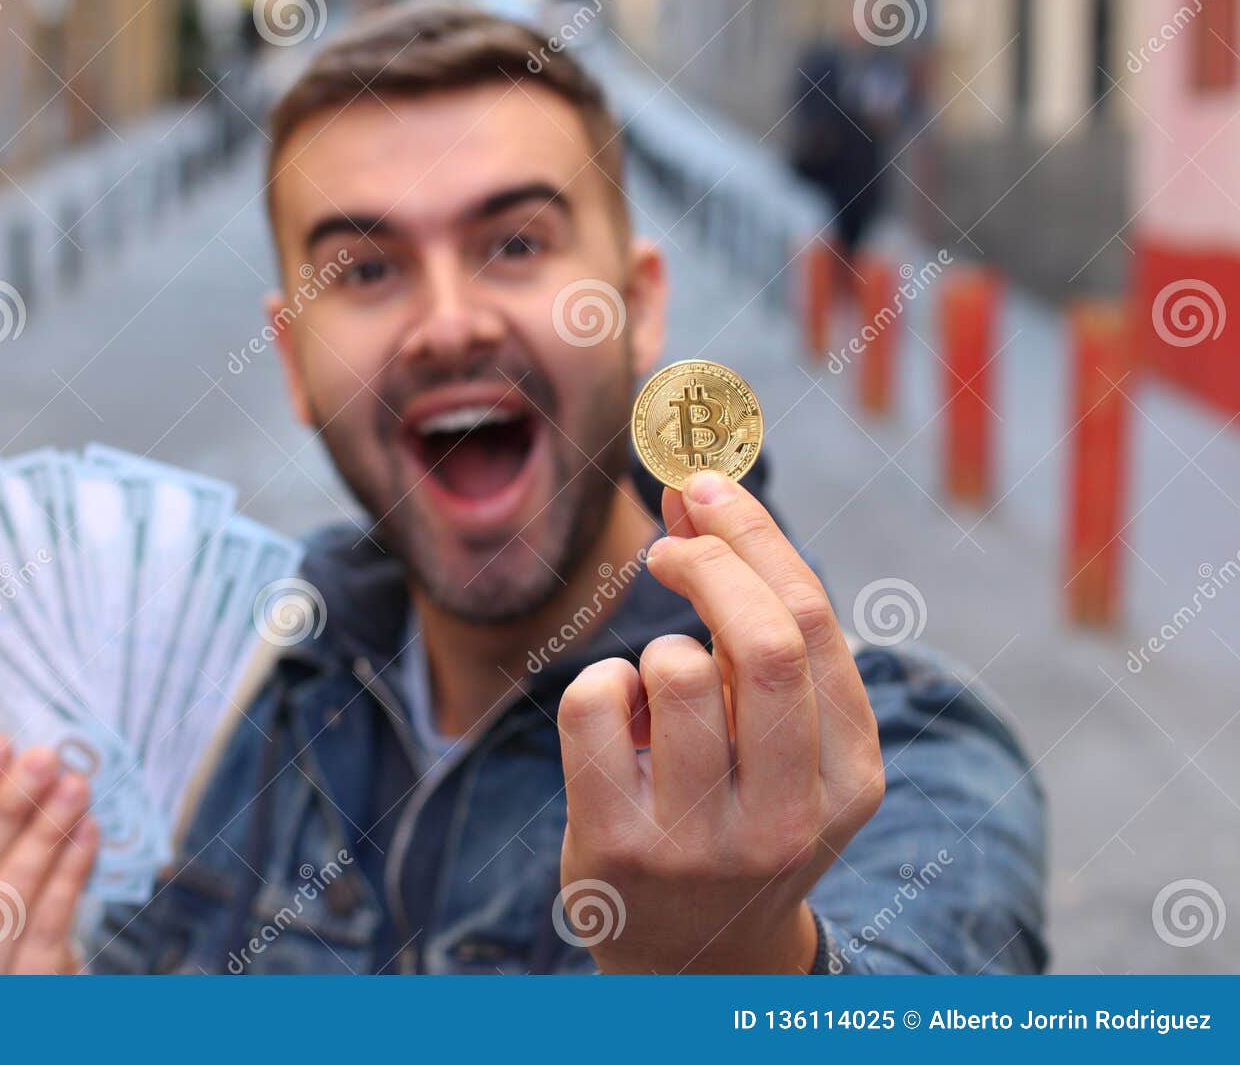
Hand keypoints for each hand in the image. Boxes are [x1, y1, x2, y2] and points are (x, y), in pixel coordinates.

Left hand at [556, 470, 884, 972]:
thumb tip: (698, 490)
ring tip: (657, 690)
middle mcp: (792, 814)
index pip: (813, 621)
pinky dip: (598, 684)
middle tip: (670, 545)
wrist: (691, 959)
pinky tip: (616, 724)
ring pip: (674, 668)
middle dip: (708, 561)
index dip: (753, 535)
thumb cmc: (738, 812)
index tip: (705, 488)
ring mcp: (705, 842)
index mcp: (852, 775)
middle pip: (765, 638)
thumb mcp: (780, 738)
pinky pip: (594, 704)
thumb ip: (757, 624)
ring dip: (655, 648)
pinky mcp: (620, 850)